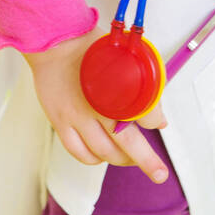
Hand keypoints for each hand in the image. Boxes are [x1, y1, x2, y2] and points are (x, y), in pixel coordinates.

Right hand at [21, 22, 169, 183]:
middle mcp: (95, 104)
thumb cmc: (87, 45)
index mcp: (113, 84)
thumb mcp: (120, 55)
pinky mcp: (61, 122)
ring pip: (103, 152)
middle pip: (126, 142)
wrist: (54, 42)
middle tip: (159, 173)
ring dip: (120, 159)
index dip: (154, 121)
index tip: (160, 124)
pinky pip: (80, 152)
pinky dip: (94, 158)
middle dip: (146, 160)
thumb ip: (141, 83)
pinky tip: (102, 155)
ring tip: (129, 158)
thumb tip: (157, 115)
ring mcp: (76, 116)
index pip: (143, 112)